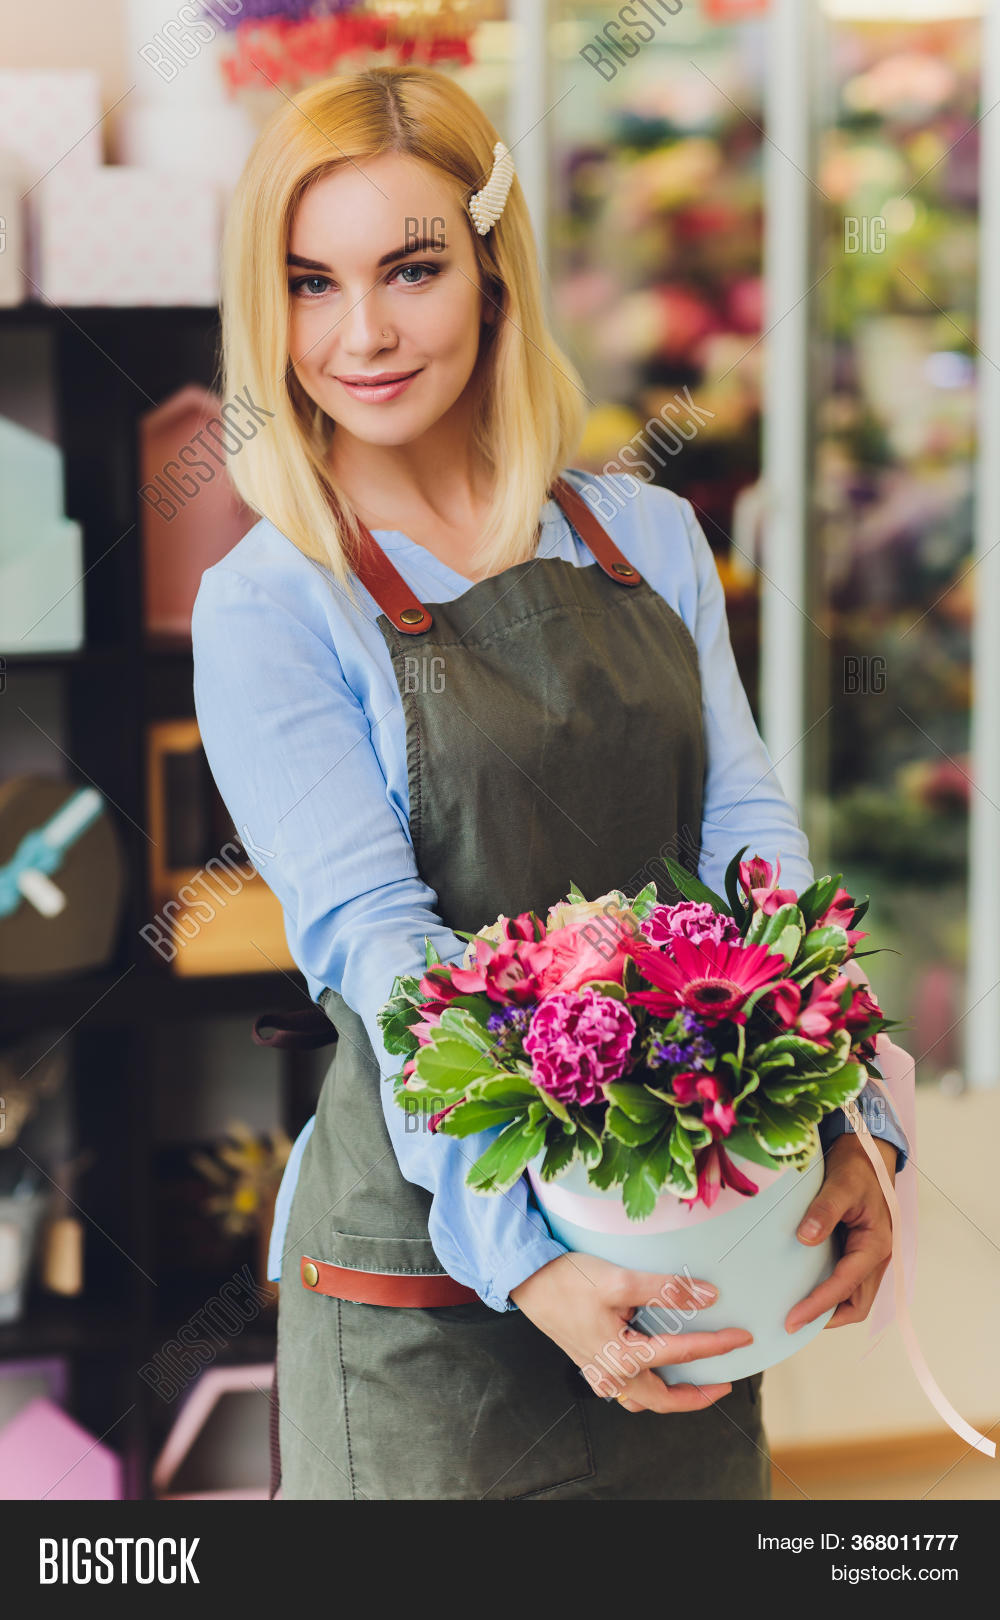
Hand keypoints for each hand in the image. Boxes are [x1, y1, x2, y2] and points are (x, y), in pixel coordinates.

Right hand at [510, 1251, 753, 1413]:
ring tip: (694, 1380)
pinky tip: (655, 1367)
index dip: (717, 1346)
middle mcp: (612, 1374)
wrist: (528, 1280)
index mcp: (622, 1356)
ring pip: (644, 1399)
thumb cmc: (569, 1280)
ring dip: (671, 1395)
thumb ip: (667, 1290)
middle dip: (698, 1396)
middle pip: (664, 1400)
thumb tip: (709, 1295)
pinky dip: (647, 1383)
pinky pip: (626, 1388)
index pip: (682, 1354)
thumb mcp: (622, 1280)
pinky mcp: (592, 1364)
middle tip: (725, 1382)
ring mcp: (600, 1373)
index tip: (742, 1338)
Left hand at [785, 1132, 895, 1332]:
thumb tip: (806, 1238)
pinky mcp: (855, 1251)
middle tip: (791, 1324)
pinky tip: (801, 1288)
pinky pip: (844, 1281)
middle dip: (826, 1318)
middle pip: (856, 1304)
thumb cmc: (858, 1167)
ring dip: (827, 1308)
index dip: (819, 1305)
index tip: (792, 1319)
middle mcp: (875, 1256)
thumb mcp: (841, 1184)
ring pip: (852, 1297)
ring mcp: (867, 1256)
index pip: (846, 1286)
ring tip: (794, 1312)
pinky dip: (826, 1291)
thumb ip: (825, 1210)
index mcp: (876, 1244)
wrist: (867, 1153)